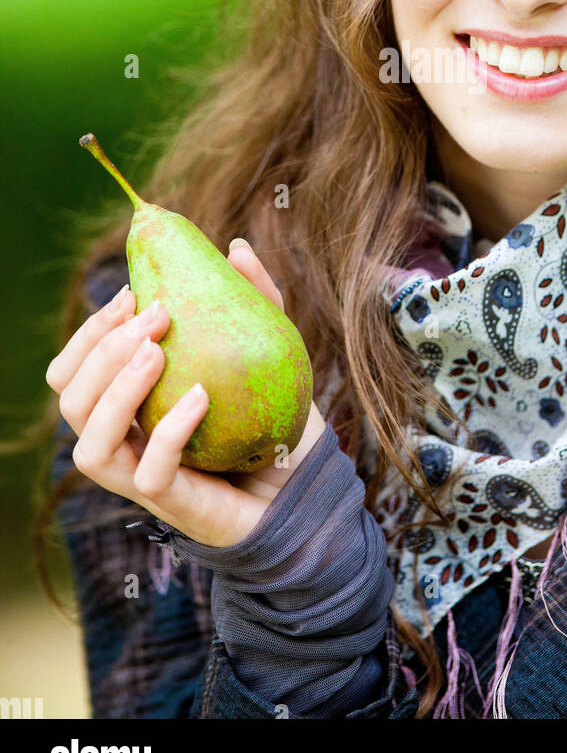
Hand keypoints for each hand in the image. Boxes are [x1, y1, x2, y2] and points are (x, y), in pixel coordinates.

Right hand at [45, 240, 325, 547]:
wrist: (307, 487)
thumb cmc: (275, 420)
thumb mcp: (264, 349)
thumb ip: (252, 300)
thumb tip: (236, 247)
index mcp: (130, 408)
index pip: (75, 373)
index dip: (90, 332)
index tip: (130, 294)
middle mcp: (127, 444)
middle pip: (72, 402)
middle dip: (102, 350)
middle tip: (155, 315)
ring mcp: (145, 480)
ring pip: (91, 446)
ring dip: (116, 392)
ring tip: (157, 352)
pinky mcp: (177, 505)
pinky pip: (152, 474)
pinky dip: (169, 431)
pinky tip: (201, 397)